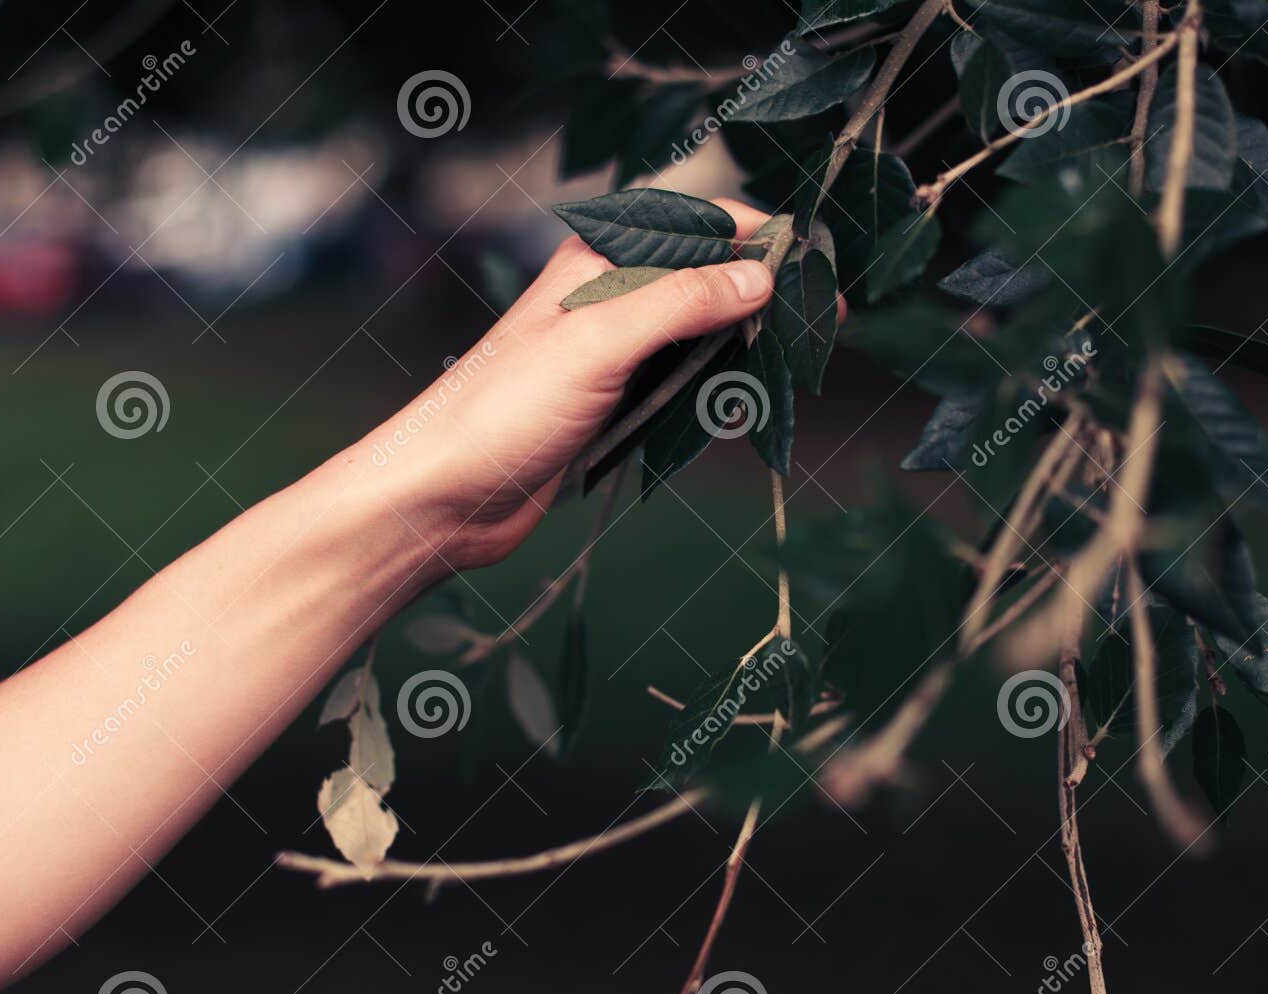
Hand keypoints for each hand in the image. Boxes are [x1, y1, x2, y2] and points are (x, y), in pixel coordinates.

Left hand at [355, 199, 779, 570]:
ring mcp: (609, 352)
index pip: (697, 223)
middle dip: (763, 297)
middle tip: (824, 324)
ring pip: (696, 334)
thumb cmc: (503, 409)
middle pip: (704, 279)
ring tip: (798, 362)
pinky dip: (713, 390)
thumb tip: (759, 278)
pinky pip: (676, 383)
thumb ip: (680, 302)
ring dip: (743, 346)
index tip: (816, 267)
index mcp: (597, 261)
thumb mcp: (599, 342)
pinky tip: (743, 404)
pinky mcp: (609, 403)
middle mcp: (605, 297)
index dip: (759, 238)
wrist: (443, 495)